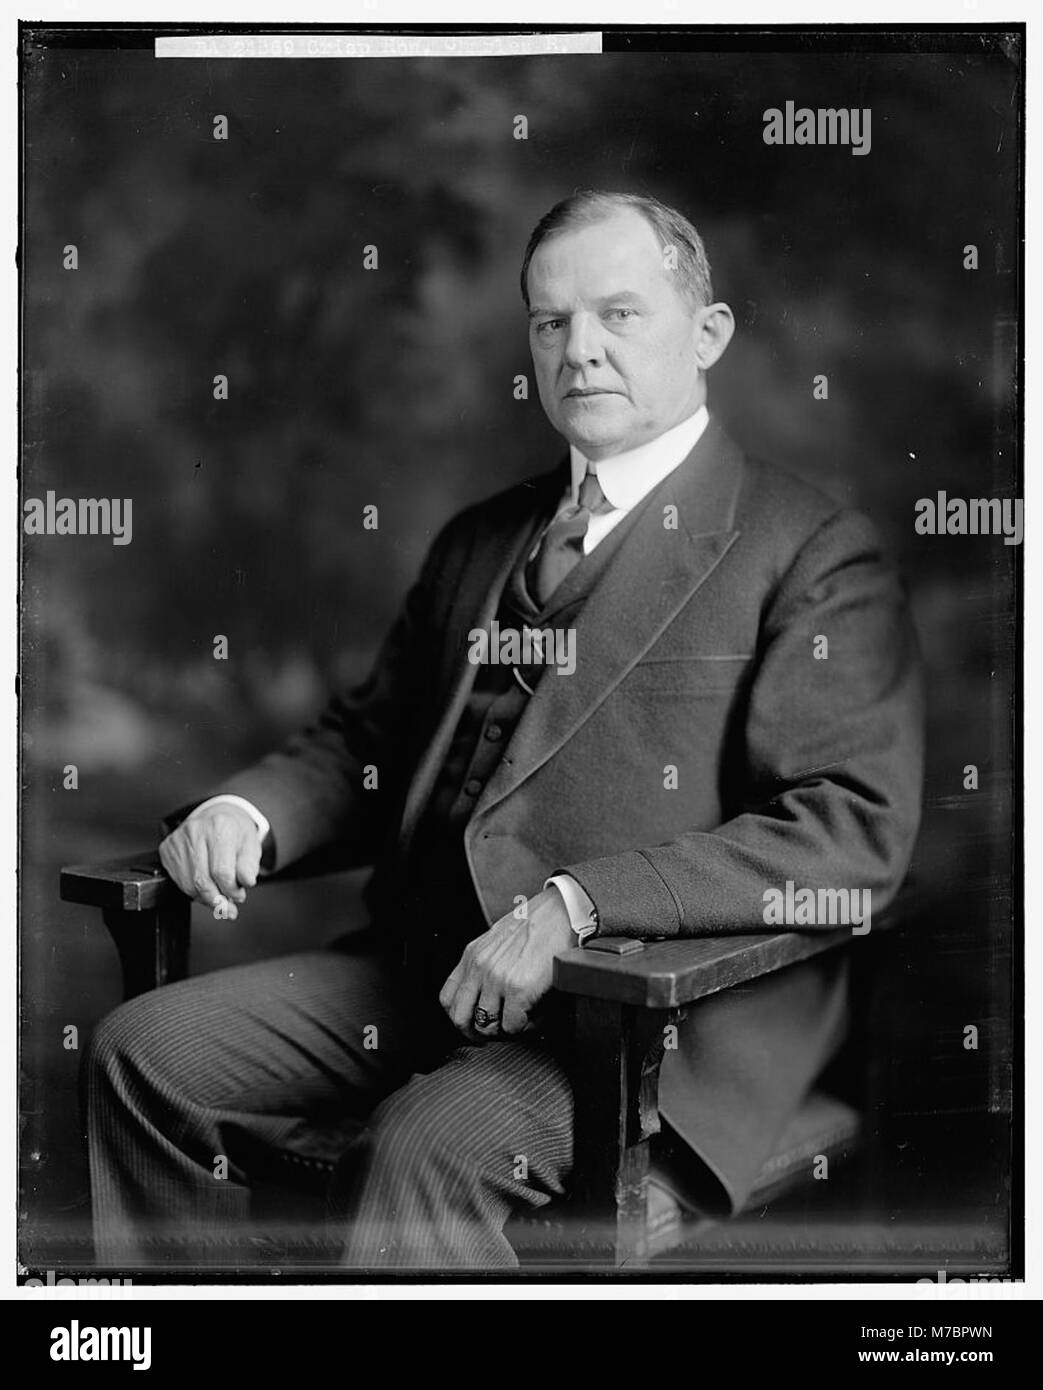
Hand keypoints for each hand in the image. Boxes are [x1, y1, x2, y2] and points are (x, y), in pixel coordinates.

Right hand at [158, 803, 262, 919]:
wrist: (218, 816)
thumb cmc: (235, 832)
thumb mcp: (251, 846)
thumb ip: (249, 866)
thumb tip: (246, 882)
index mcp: (220, 827)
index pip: (222, 872)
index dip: (231, 891)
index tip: (239, 896)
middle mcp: (196, 831)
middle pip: (203, 881)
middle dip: (218, 900)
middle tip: (228, 908)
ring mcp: (178, 840)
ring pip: (189, 884)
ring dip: (206, 898)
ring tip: (219, 898)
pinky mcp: (167, 849)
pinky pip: (179, 880)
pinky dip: (193, 891)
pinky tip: (205, 888)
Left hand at [439, 887, 574, 1041]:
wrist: (564, 911)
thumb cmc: (540, 923)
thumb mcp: (500, 939)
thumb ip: (487, 962)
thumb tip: (488, 993)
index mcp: (473, 955)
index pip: (448, 998)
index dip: (461, 1018)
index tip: (475, 1025)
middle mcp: (480, 967)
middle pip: (460, 1018)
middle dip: (477, 1033)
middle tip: (496, 1034)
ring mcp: (497, 979)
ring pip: (486, 1027)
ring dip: (505, 1030)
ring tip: (522, 1020)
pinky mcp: (518, 989)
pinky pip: (513, 1026)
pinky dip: (525, 1027)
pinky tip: (536, 1015)